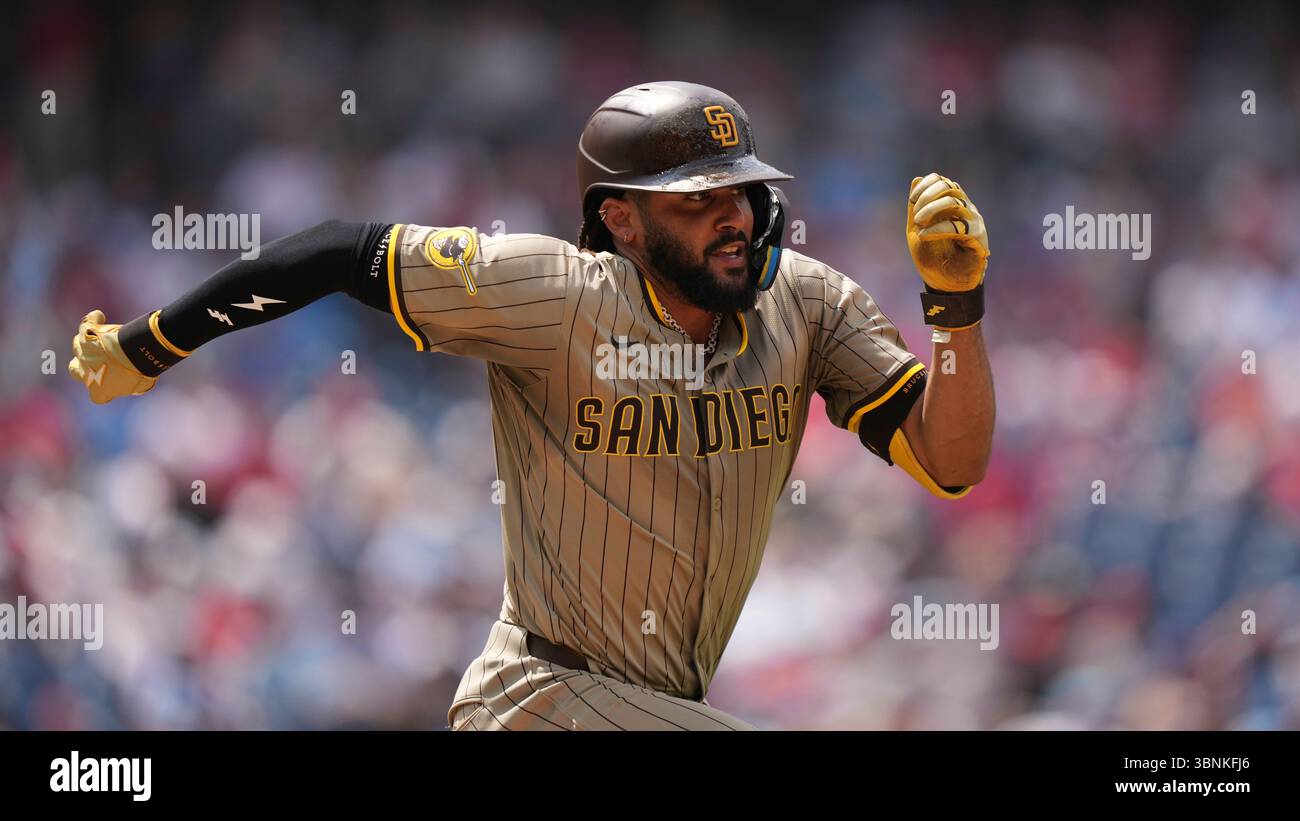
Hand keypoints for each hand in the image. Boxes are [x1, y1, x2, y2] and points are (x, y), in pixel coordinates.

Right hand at [68, 310, 156, 402]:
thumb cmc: (140, 372)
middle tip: (97, 360)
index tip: (111, 382)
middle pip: (75, 369)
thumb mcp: (140, 385)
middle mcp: (85, 373)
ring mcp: (83, 354)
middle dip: (83, 365)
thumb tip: (138, 385)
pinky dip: (91, 320)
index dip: (102, 388)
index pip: (97, 395)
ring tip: (100, 336)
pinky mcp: (86, 337)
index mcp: (98, 391)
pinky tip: (98, 316)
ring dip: (86, 342)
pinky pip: (85, 325)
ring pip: (78, 346)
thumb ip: (134, 386)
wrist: (133, 355)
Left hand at [906, 172, 988, 292]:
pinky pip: (961, 226)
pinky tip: (925, 234)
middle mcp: (965, 210)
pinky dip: (939, 227)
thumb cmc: (932, 258)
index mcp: (951, 205)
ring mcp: (974, 222)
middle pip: (950, 187)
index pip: (942, 181)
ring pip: (956, 202)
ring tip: (919, 224)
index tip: (912, 201)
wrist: (944, 285)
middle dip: (928, 197)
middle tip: (916, 216)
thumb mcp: (917, 230)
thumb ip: (916, 207)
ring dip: (932, 209)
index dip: (926, 185)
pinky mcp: (978, 238)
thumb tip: (916, 179)